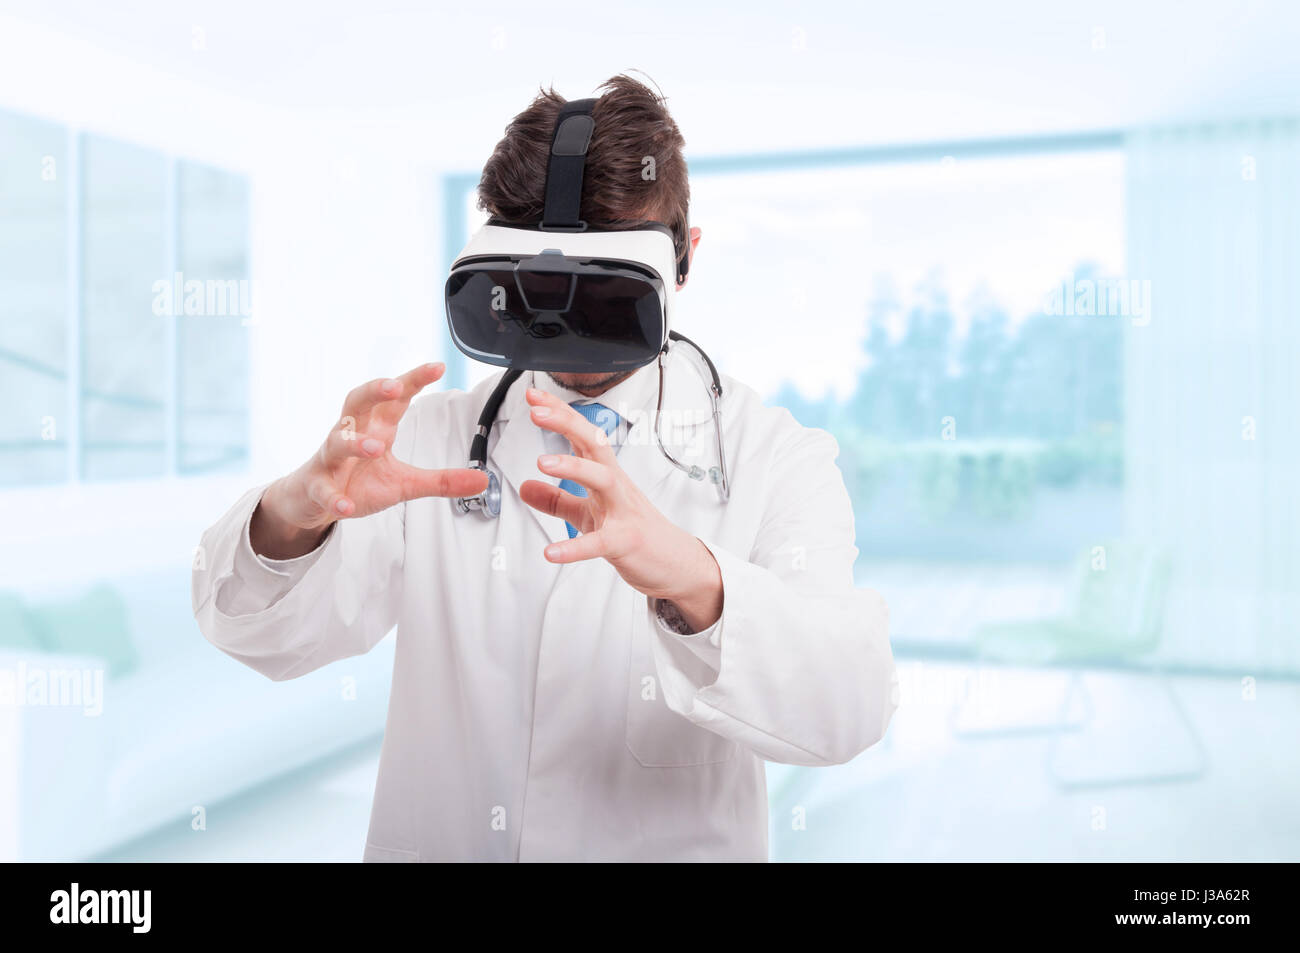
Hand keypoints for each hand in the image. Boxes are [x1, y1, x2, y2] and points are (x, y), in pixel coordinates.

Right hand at [251, 362, 487, 558]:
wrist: (313, 500)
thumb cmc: (359, 479)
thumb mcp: (405, 482)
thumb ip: (442, 480)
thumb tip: (483, 479)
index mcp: (375, 428)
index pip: (394, 399)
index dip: (413, 380)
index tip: (438, 367)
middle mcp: (351, 435)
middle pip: (357, 402)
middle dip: (374, 391)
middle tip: (394, 387)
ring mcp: (331, 460)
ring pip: (336, 442)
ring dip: (355, 443)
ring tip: (375, 447)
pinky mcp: (317, 486)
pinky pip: (324, 489)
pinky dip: (334, 497)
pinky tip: (346, 505)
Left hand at [517, 387, 722, 631]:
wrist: (676, 563)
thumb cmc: (635, 533)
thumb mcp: (589, 515)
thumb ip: (557, 501)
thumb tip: (525, 488)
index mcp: (606, 475)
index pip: (582, 436)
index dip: (559, 414)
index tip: (534, 395)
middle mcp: (616, 486)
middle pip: (594, 445)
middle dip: (567, 424)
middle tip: (537, 412)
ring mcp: (623, 512)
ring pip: (602, 480)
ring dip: (573, 468)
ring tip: (542, 463)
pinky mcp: (625, 543)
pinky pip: (599, 543)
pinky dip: (574, 548)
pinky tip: (552, 553)